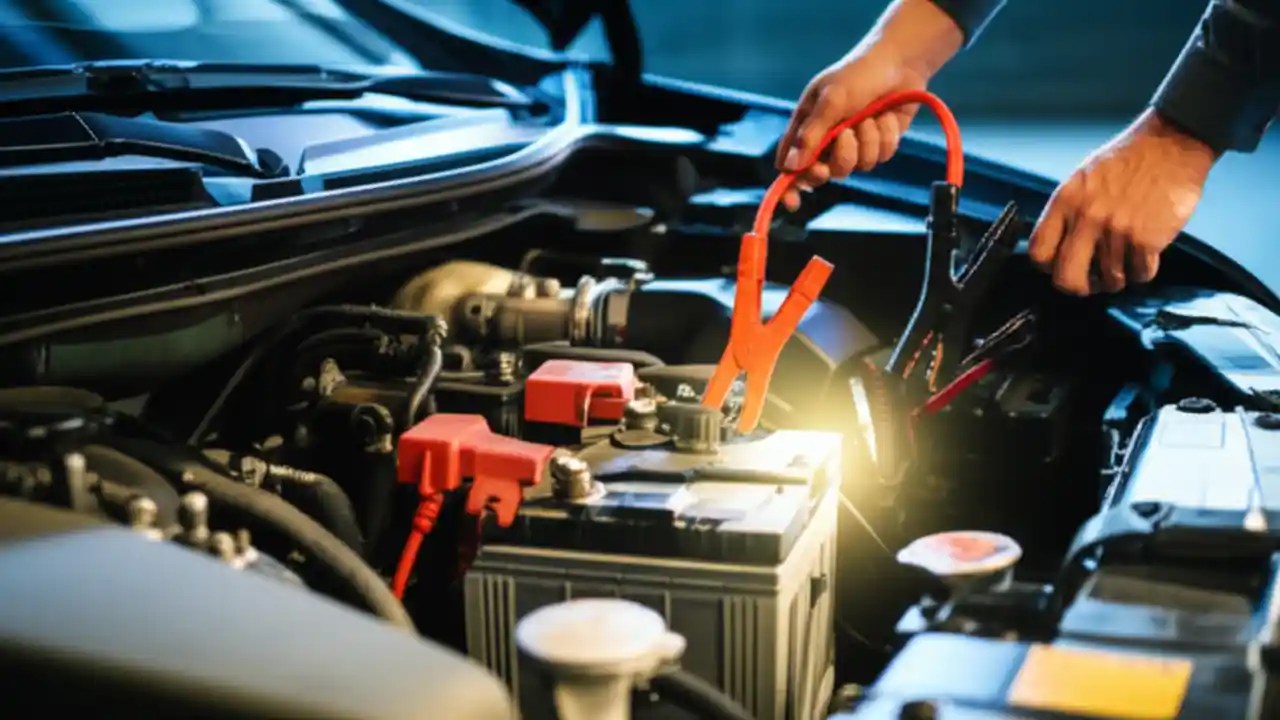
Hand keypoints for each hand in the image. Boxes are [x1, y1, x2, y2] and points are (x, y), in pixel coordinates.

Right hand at [774, 48, 928, 210]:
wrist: (900, 64)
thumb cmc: (858, 75)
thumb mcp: (831, 101)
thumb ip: (811, 134)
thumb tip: (790, 166)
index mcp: (806, 127)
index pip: (789, 163)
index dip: (789, 186)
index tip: (794, 203)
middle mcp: (826, 141)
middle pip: (824, 173)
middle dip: (839, 158)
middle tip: (845, 138)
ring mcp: (853, 145)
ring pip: (856, 167)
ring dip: (866, 140)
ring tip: (870, 115)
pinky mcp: (877, 146)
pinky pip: (879, 157)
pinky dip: (884, 136)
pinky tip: (886, 116)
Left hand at [1028, 110, 1217, 294]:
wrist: (1171, 143)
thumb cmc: (1128, 159)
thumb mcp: (1083, 177)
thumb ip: (1067, 211)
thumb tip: (1057, 244)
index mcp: (1066, 201)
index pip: (1038, 252)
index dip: (1048, 266)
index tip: (1059, 266)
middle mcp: (1087, 218)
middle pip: (1067, 279)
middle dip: (1078, 287)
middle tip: (1090, 282)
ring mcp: (1117, 231)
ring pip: (1110, 281)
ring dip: (1119, 277)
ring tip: (1125, 260)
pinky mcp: (1147, 239)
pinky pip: (1140, 274)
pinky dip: (1144, 270)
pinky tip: (1146, 254)